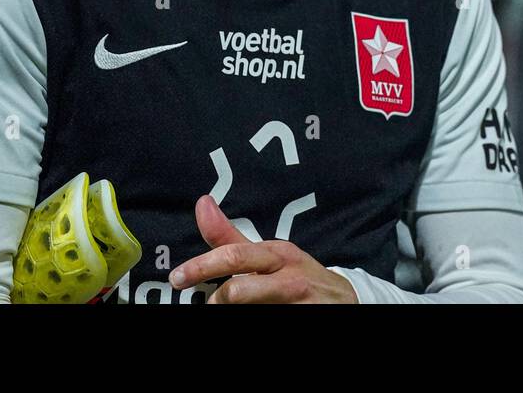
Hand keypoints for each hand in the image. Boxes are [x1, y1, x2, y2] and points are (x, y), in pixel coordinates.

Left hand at [169, 194, 357, 303]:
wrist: (346, 301)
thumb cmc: (297, 276)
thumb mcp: (269, 255)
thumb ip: (231, 237)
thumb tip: (202, 203)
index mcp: (277, 255)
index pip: (234, 256)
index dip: (201, 267)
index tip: (177, 277)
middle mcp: (288, 279)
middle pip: (239, 290)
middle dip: (216, 299)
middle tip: (205, 307)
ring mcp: (297, 303)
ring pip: (248, 310)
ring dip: (232, 312)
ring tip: (229, 310)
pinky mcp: (305, 318)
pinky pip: (265, 320)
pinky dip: (249, 318)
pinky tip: (251, 314)